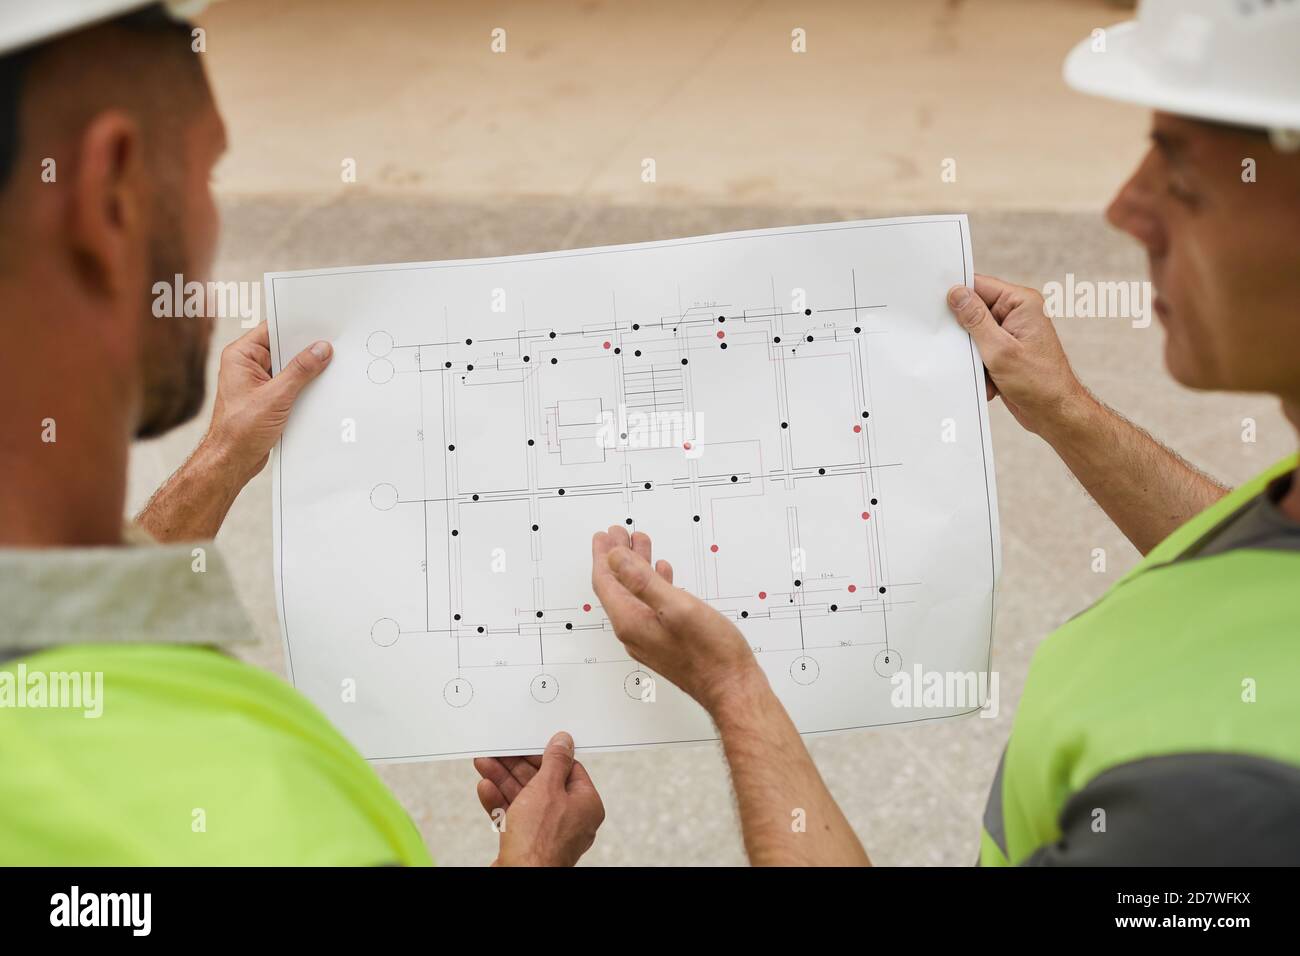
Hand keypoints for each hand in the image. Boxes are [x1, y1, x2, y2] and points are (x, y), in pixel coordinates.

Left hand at [203, 321, 332, 485]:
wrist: (232, 460)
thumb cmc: (239, 430)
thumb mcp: (276, 397)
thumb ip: (300, 371)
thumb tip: (320, 350)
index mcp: (240, 356)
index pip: (272, 330)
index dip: (296, 327)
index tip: (319, 327)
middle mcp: (247, 365)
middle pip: (283, 348)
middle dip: (305, 351)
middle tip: (329, 349)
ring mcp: (258, 381)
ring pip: (289, 368)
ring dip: (306, 372)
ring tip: (325, 370)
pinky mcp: (267, 397)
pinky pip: (290, 384)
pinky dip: (303, 386)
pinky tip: (317, 389)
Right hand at [473, 732, 604, 866]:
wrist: (520, 878)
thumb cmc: (540, 840)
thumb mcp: (547, 788)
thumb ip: (554, 761)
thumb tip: (563, 742)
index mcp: (585, 804)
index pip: (568, 769)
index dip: (546, 754)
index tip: (527, 744)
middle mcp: (570, 819)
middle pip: (543, 782)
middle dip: (516, 767)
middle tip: (498, 752)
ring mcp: (548, 832)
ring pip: (525, 798)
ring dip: (503, 780)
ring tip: (485, 764)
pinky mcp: (528, 843)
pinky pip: (515, 816)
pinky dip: (500, 802)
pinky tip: (486, 788)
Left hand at [591, 526, 758, 713]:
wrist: (732, 687)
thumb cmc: (710, 654)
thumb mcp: (677, 607)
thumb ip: (643, 581)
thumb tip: (615, 558)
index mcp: (631, 622)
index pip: (606, 582)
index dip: (603, 555)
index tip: (604, 534)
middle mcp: (635, 631)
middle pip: (618, 586)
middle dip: (617, 556)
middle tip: (619, 533)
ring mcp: (649, 637)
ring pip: (636, 594)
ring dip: (637, 567)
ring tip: (641, 543)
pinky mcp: (665, 640)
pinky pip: (650, 605)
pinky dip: (654, 583)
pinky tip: (663, 573)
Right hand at [946, 274, 1091, 435]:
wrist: (1054, 413)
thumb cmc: (1039, 382)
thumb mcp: (1000, 349)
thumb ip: (975, 320)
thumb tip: (957, 293)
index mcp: (1021, 303)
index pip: (980, 286)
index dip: (957, 293)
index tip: (934, 302)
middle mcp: (1016, 314)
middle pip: (974, 310)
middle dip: (965, 332)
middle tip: (964, 347)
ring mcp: (1010, 333)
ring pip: (973, 334)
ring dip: (973, 354)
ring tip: (984, 369)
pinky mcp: (1005, 350)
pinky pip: (979, 351)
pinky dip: (979, 366)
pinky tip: (989, 380)